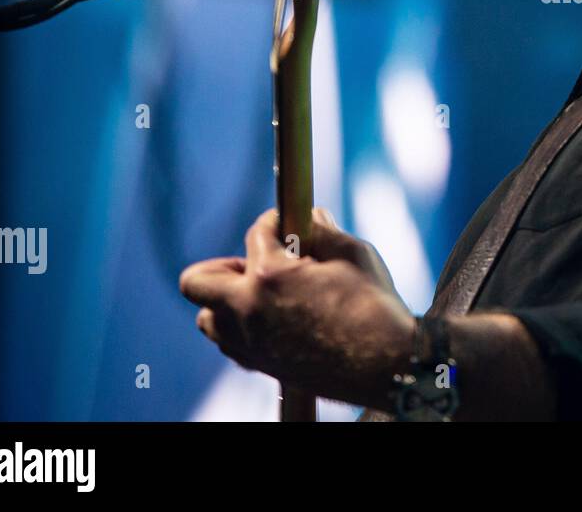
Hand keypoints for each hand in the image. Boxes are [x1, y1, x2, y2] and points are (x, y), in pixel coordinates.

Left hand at [179, 207, 414, 406]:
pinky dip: (240, 328)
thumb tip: (312, 217)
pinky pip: (229, 343)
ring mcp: (249, 342)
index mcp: (270, 275)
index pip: (255, 233)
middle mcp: (247, 309)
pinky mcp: (260, 365)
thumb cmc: (373, 306)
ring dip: (225, 301)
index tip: (287, 223)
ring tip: (259, 294)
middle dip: (225, 265)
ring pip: (207, 318)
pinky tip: (270, 319)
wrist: (384, 363)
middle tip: (255, 263)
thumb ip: (324, 232)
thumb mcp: (354, 254)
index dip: (274, 221)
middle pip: (197, 280)